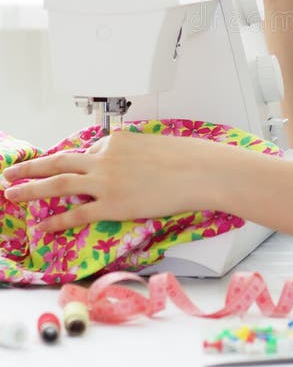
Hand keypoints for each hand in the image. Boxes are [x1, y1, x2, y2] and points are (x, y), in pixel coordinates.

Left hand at [2, 131, 218, 232]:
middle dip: (31, 168)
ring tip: (12, 194)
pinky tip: (43, 226)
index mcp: (116, 141)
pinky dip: (56, 220)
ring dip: (31, 189)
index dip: (72, 163)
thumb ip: (133, 152)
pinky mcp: (113, 205)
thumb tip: (129, 164)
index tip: (58, 167)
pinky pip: (77, 212)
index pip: (87, 151)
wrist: (199, 170)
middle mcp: (105, 158)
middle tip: (11, 172)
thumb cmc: (186, 157)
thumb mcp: (153, 145)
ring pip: (59, 184)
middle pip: (59, 162)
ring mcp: (106, 182)